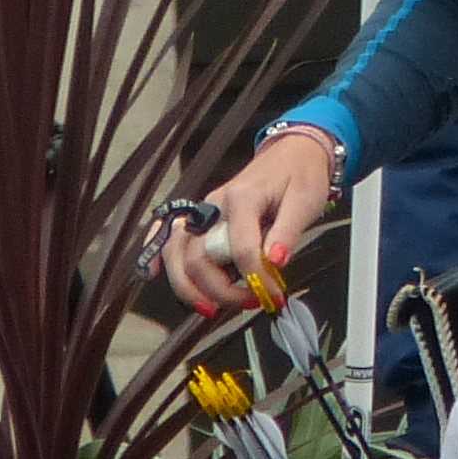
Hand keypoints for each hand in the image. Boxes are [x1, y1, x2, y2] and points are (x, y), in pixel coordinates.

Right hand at [159, 129, 338, 314]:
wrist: (295, 150)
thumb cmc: (302, 174)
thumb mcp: (305, 201)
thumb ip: (287, 233)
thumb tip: (274, 262)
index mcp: (242, 198)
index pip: (241, 250)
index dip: (257, 280)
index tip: (274, 296)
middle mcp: (215, 205)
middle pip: (198, 257)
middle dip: (220, 291)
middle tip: (250, 304)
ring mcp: (205, 211)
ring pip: (177, 252)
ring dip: (190, 286)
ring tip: (212, 308)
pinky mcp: (203, 217)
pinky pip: (172, 237)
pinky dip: (159, 256)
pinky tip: (152, 274)